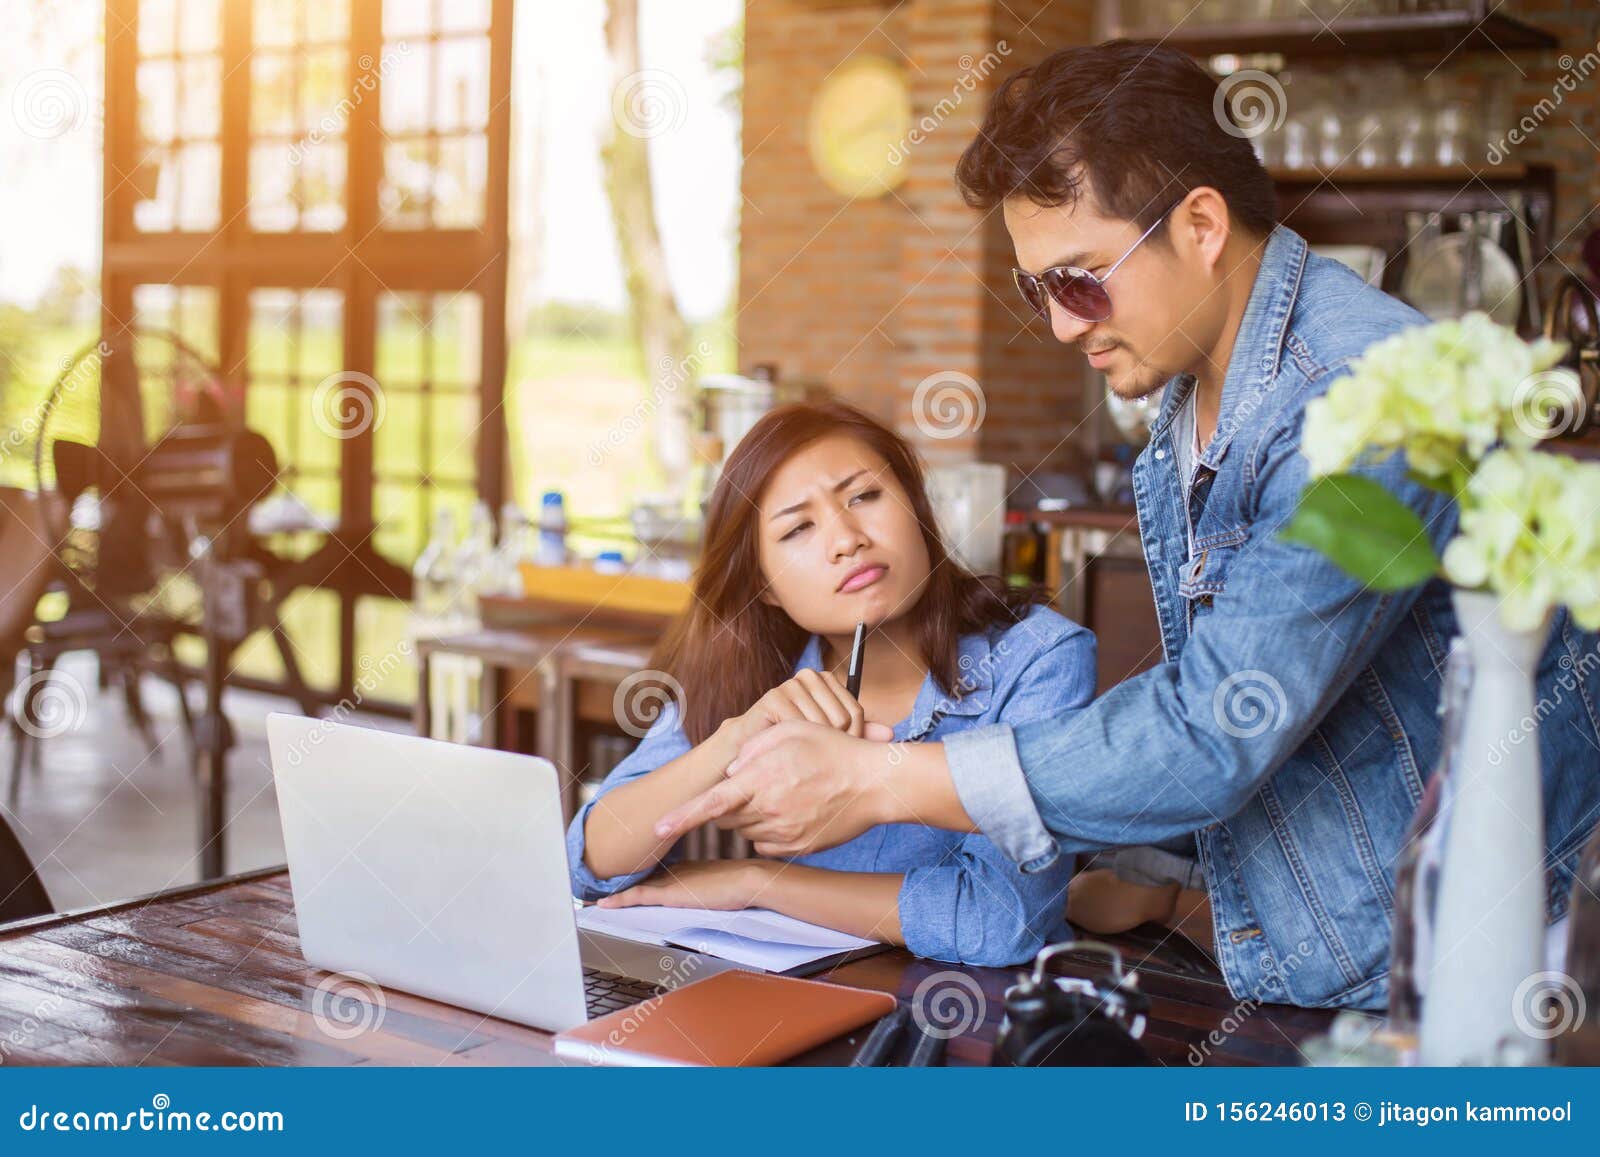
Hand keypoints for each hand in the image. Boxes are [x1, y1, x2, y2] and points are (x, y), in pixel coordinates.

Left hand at [594, 860, 775, 911]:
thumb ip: (708, 886)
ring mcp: (670, 882)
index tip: (618, 881)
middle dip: (618, 884)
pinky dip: (619, 900)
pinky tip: (603, 905)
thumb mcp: (721, 884)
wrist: (751, 881)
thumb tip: (710, 892)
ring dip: (613, 893)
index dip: (635, 879)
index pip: (653, 875)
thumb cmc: (743, 885)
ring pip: (634, 887)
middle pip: (640, 879)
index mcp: (685, 869)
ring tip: (590, 898)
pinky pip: (637, 897)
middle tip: (594, 888)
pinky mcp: (670, 894)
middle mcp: (673, 872)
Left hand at [654, 720, 891, 856]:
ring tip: (781, 791)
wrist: (874, 784)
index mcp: (762, 780)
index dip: (682, 816)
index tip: (659, 827)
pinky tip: (792, 809)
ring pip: (746, 829)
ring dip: (751, 813)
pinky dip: (769, 829)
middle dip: (728, 802)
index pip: (712, 803)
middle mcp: (769, 810)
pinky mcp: (796, 848)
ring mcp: (783, 833)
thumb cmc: (833, 750)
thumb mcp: (791, 731)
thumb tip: (732, 768)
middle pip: (726, 817)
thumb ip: (753, 747)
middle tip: (753, 782)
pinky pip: (767, 842)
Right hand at [721, 669, 893, 748]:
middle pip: (844, 718)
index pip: (856, 712)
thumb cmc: (787, 749)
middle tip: (813, 761)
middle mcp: (810, 677)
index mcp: (826, 682)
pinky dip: (797, 747)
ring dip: (813, 749)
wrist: (742, 757)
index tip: (836, 759)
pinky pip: (803, 727)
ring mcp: (791, 685)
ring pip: (826, 725)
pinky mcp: (774, 698)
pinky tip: (785, 755)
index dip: (851, 740)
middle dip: (833, 746)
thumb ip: (857, 734)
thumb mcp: (825, 741)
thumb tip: (890, 734)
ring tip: (798, 759)